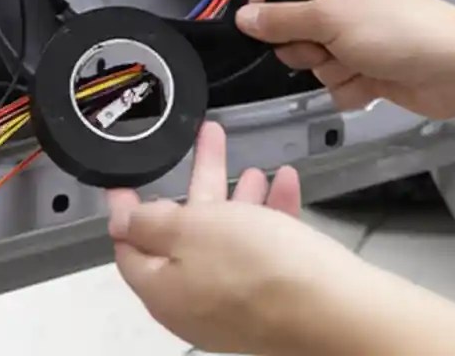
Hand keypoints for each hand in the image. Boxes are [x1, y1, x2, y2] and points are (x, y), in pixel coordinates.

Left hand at [107, 122, 366, 354]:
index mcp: (163, 289)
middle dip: (199, 184)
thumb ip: (151, 223)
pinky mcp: (273, 299)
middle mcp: (194, 302)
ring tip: (253, 164)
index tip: (127, 178)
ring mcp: (235, 303)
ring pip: (228, 240)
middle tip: (206, 141)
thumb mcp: (192, 230)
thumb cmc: (257, 266)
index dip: (128, 209)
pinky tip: (287, 183)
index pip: (130, 246)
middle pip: (185, 235)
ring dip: (238, 197)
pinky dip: (270, 216)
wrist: (334, 312)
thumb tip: (120, 223)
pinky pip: (263, 252)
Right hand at [236, 0, 454, 117]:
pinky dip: (351, 86)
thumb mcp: (329, 18)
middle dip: (306, 46)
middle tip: (324, 47)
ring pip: (315, 59)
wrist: (450, 70)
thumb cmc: (392, 29)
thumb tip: (242, 17)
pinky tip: (372, 84)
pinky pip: (337, 80)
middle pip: (295, 24)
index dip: (269, 3)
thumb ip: (281, 20)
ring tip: (358, 65)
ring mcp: (358, 34)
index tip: (259, 28)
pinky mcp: (368, 66)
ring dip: (331, 69)